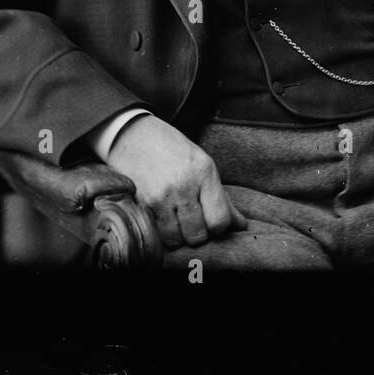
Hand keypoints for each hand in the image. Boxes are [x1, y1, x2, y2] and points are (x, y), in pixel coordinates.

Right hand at [106, 115, 247, 248]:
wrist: (132, 134)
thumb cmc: (171, 148)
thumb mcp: (202, 164)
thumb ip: (221, 197)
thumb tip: (241, 225)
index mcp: (204, 172)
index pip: (220, 220)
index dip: (218, 228)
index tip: (212, 222)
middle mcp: (183, 185)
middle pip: (198, 235)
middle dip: (197, 234)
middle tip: (193, 222)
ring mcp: (160, 196)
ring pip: (176, 240)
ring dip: (178, 236)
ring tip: (176, 221)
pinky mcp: (141, 203)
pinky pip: (157, 235)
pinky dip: (161, 233)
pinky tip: (162, 218)